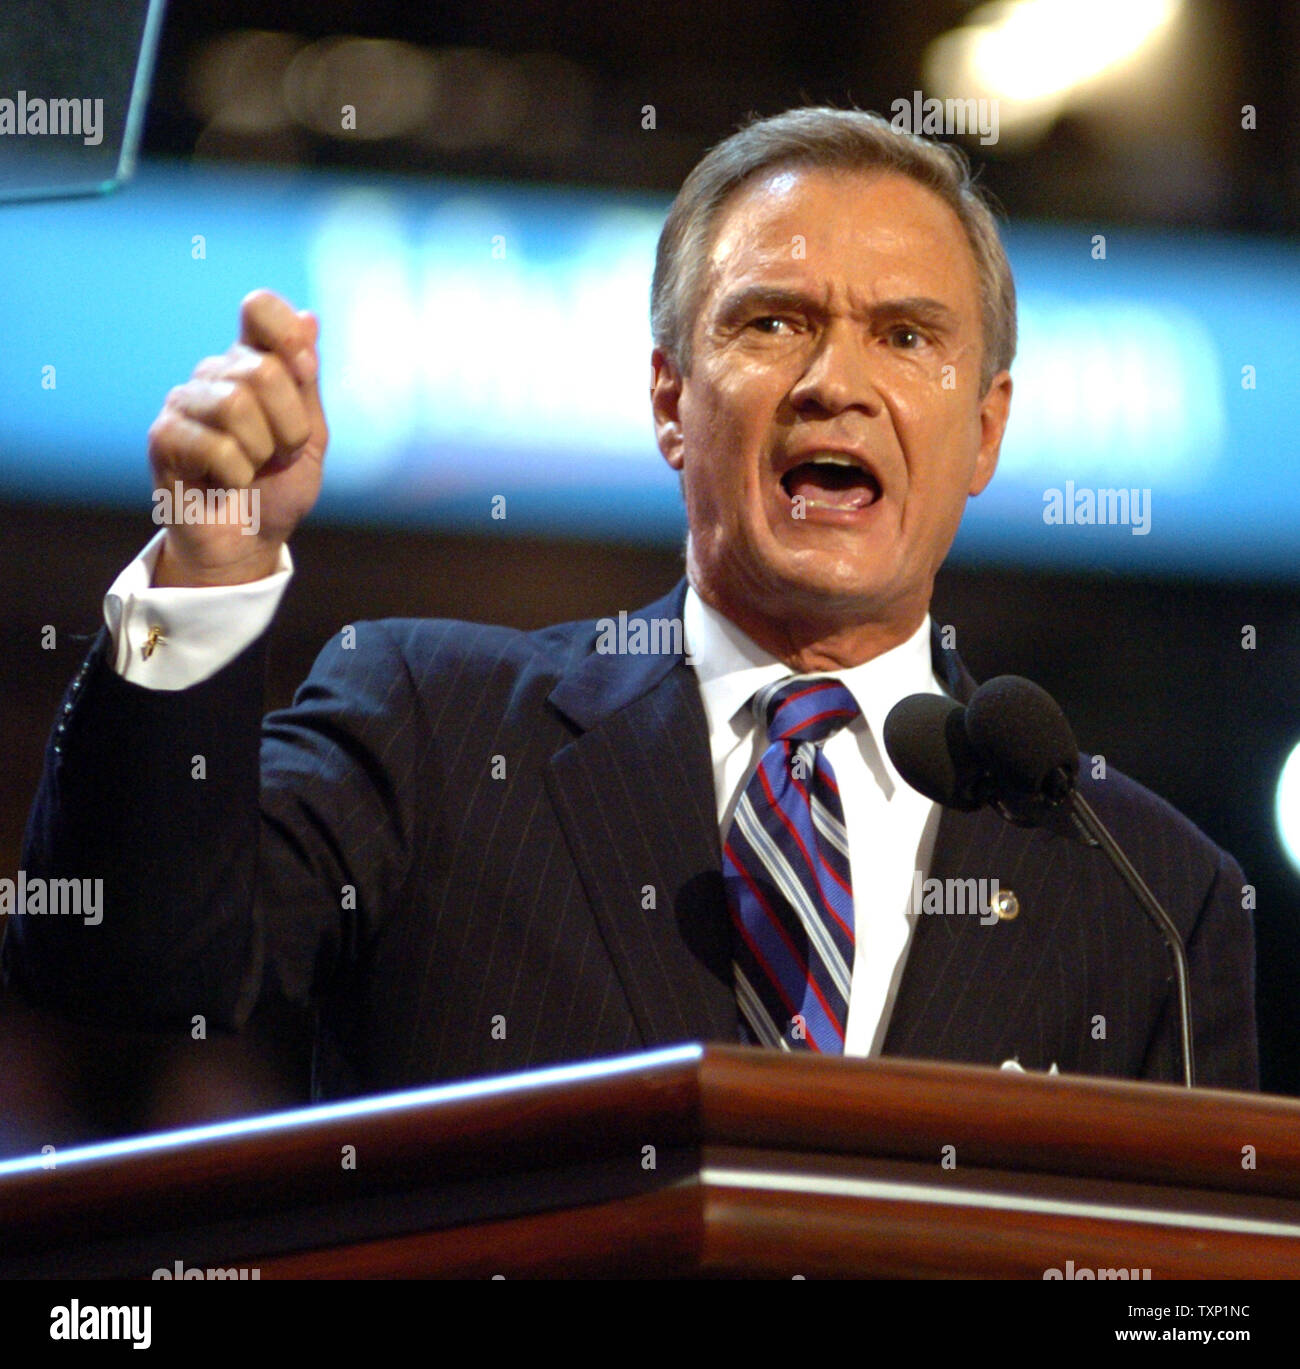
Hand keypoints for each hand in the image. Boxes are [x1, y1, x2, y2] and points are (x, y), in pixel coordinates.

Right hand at [147, 289, 327, 585]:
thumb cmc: (279, 488)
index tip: (303, 370)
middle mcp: (215, 373)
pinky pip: (215, 445)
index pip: (260, 308)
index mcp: (254, 362)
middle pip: (264, 370)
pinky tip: (224, 482)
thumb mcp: (310, 437)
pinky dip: (235, 474)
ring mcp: (185, 401)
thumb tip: (309, 318)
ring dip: (262, 453)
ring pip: (237, 405)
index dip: (286, 333)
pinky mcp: (163, 436)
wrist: (250, 542)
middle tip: (278, 455)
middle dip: (289, 427)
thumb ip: (307, 383)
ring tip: (251, 469)